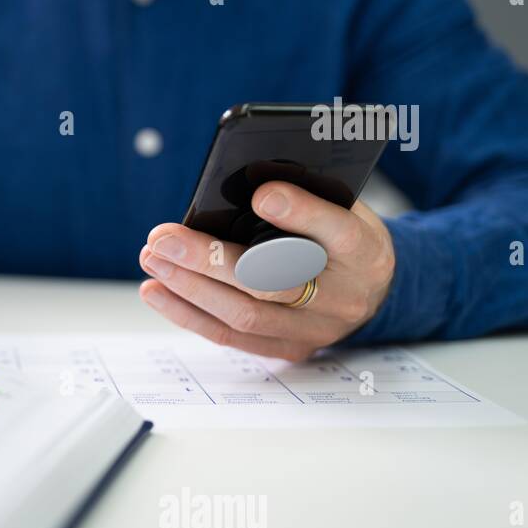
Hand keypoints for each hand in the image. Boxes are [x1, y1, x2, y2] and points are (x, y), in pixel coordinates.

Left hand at [138, 181, 394, 360]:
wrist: (374, 292)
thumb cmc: (343, 237)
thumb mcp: (343, 207)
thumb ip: (308, 194)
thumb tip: (247, 179)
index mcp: (364, 253)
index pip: (337, 233)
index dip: (301, 214)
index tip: (262, 194)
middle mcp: (341, 298)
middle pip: (273, 283)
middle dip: (211, 259)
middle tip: (163, 237)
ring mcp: (313, 330)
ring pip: (244, 314)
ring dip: (188, 287)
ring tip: (152, 257)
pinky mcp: (287, 349)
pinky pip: (231, 336)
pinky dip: (188, 312)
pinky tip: (156, 289)